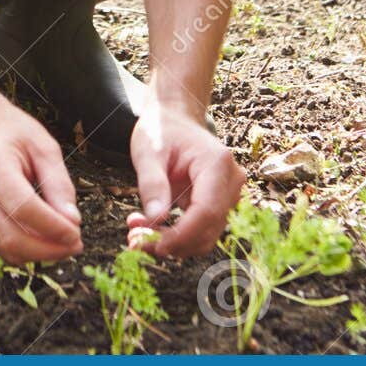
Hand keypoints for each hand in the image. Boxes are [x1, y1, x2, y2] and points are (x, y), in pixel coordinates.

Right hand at [0, 82, 82, 265]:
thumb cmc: (11, 132)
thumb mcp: (43, 146)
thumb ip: (58, 184)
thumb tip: (72, 222)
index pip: (23, 208)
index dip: (53, 227)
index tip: (77, 233)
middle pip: (10, 236)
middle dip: (48, 249)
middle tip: (75, 245)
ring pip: (2, 248)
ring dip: (37, 254)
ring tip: (62, 243)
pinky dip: (22, 251)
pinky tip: (41, 240)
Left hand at [126, 100, 243, 257]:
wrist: (173, 120)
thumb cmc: (160, 130)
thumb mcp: (148, 152)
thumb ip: (152, 184)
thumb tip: (156, 219)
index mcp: (217, 163)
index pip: (207, 210)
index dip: (182, 234)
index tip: (154, 245)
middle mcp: (231, 181)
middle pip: (208, 228)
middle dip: (173, 243)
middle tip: (134, 241)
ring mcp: (229, 195)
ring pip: (206, 236)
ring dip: (173, 244)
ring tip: (137, 234)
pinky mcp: (219, 205)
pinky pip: (201, 230)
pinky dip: (177, 237)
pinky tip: (149, 228)